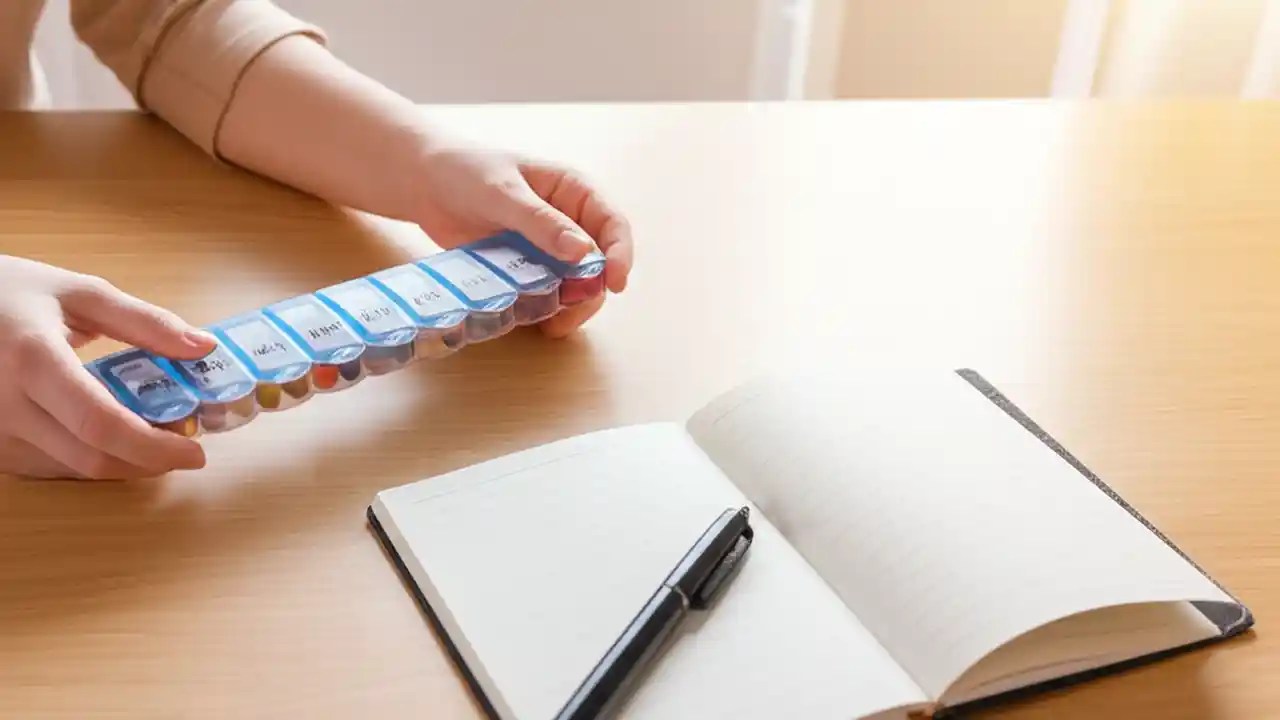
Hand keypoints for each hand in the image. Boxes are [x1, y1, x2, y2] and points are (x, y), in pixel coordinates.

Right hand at [0, 256, 214, 478]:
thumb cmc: (9, 292)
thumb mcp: (79, 292)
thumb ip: (145, 322)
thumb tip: (205, 347)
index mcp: (33, 359)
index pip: (101, 424)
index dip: (153, 446)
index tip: (195, 451)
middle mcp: (5, 403)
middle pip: (88, 458)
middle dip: (147, 462)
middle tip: (183, 448)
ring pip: (68, 470)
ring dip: (120, 464)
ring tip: (154, 438)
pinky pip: (45, 467)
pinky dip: (87, 461)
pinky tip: (111, 441)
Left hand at [407, 141, 633, 338]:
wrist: (426, 184)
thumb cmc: (466, 172)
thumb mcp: (504, 193)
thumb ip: (542, 222)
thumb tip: (584, 252)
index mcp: (574, 192)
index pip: (613, 224)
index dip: (620, 254)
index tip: (615, 282)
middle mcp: (569, 223)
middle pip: (600, 264)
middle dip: (591, 291)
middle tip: (569, 313)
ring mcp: (549, 249)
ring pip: (577, 285)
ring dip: (570, 307)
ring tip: (549, 325)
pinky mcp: (527, 269)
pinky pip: (548, 294)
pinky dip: (546, 310)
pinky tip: (534, 322)